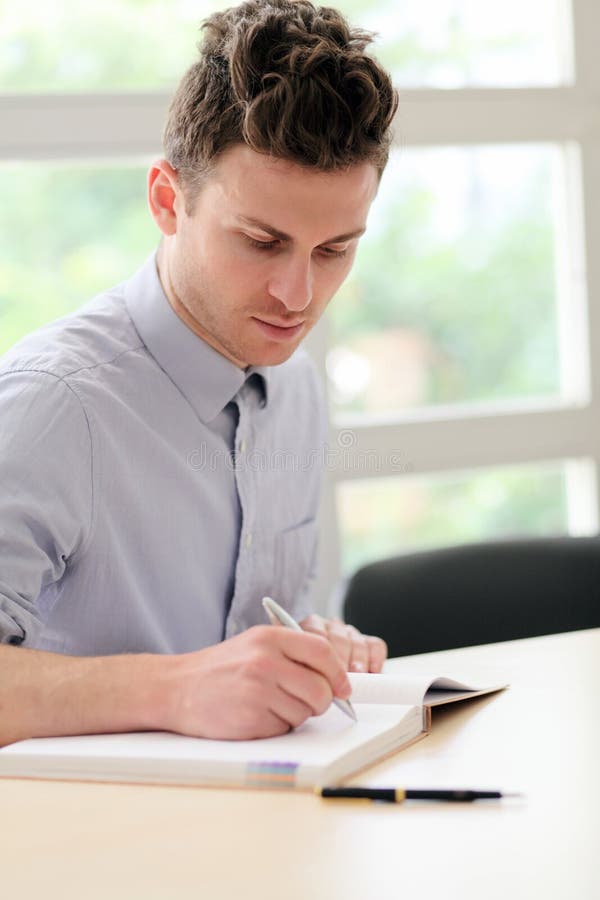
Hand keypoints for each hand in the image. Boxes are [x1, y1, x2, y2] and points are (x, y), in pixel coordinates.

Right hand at [159, 626, 351, 740]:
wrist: (176, 688)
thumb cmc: (220, 668)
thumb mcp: (255, 644)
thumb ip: (293, 653)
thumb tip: (335, 678)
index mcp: (270, 638)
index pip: (323, 652)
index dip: (338, 674)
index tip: (343, 688)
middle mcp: (266, 661)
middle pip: (320, 690)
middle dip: (319, 701)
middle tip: (302, 700)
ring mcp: (258, 691)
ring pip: (304, 713)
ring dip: (293, 714)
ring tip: (266, 703)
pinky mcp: (251, 719)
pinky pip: (284, 728)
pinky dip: (275, 727)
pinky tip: (254, 715)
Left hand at [299, 614, 386, 673]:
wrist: (324, 678)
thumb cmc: (307, 672)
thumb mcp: (301, 666)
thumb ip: (305, 667)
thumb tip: (310, 680)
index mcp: (310, 627)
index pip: (317, 633)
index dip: (322, 654)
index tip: (325, 673)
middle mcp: (331, 627)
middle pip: (339, 638)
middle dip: (341, 659)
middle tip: (341, 676)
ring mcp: (350, 633)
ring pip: (357, 641)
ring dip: (358, 660)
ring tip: (357, 675)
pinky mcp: (368, 642)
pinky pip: (376, 645)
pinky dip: (376, 658)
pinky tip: (372, 671)